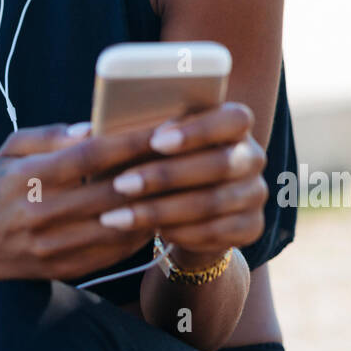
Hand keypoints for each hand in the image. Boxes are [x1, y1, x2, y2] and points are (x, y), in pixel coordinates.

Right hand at [0, 119, 176, 284]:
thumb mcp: (9, 151)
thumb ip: (49, 135)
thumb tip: (93, 127)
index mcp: (26, 177)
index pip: (89, 156)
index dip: (130, 142)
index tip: (164, 127)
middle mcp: (39, 214)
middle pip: (110, 192)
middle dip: (152, 172)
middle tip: (187, 155)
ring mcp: (51, 247)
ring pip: (116, 226)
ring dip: (152, 206)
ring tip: (181, 184)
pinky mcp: (62, 271)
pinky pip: (112, 252)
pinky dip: (138, 233)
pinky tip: (157, 214)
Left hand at [94, 101, 268, 262]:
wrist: (187, 208)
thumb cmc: (162, 161)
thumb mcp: (155, 142)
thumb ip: (143, 130)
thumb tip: (95, 131)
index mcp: (235, 124)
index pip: (234, 118)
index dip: (198, 130)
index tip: (155, 140)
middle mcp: (252, 156)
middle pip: (220, 164)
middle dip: (166, 175)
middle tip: (120, 184)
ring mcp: (255, 193)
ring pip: (212, 203)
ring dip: (160, 210)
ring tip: (117, 216)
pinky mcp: (252, 228)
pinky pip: (215, 232)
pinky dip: (178, 232)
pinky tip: (147, 232)